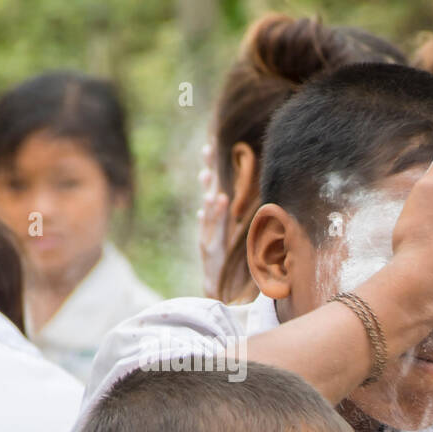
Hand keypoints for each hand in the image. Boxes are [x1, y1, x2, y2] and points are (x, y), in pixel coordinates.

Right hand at [197, 142, 229, 301]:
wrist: (216, 285)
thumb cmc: (223, 259)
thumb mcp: (225, 234)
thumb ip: (220, 215)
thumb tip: (218, 194)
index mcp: (214, 216)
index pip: (212, 187)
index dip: (211, 167)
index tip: (211, 146)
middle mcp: (209, 222)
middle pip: (208, 192)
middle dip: (208, 170)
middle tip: (208, 148)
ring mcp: (208, 233)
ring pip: (207, 208)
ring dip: (208, 190)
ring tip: (209, 173)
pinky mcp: (210, 246)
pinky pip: (212, 227)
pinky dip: (214, 214)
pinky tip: (217, 202)